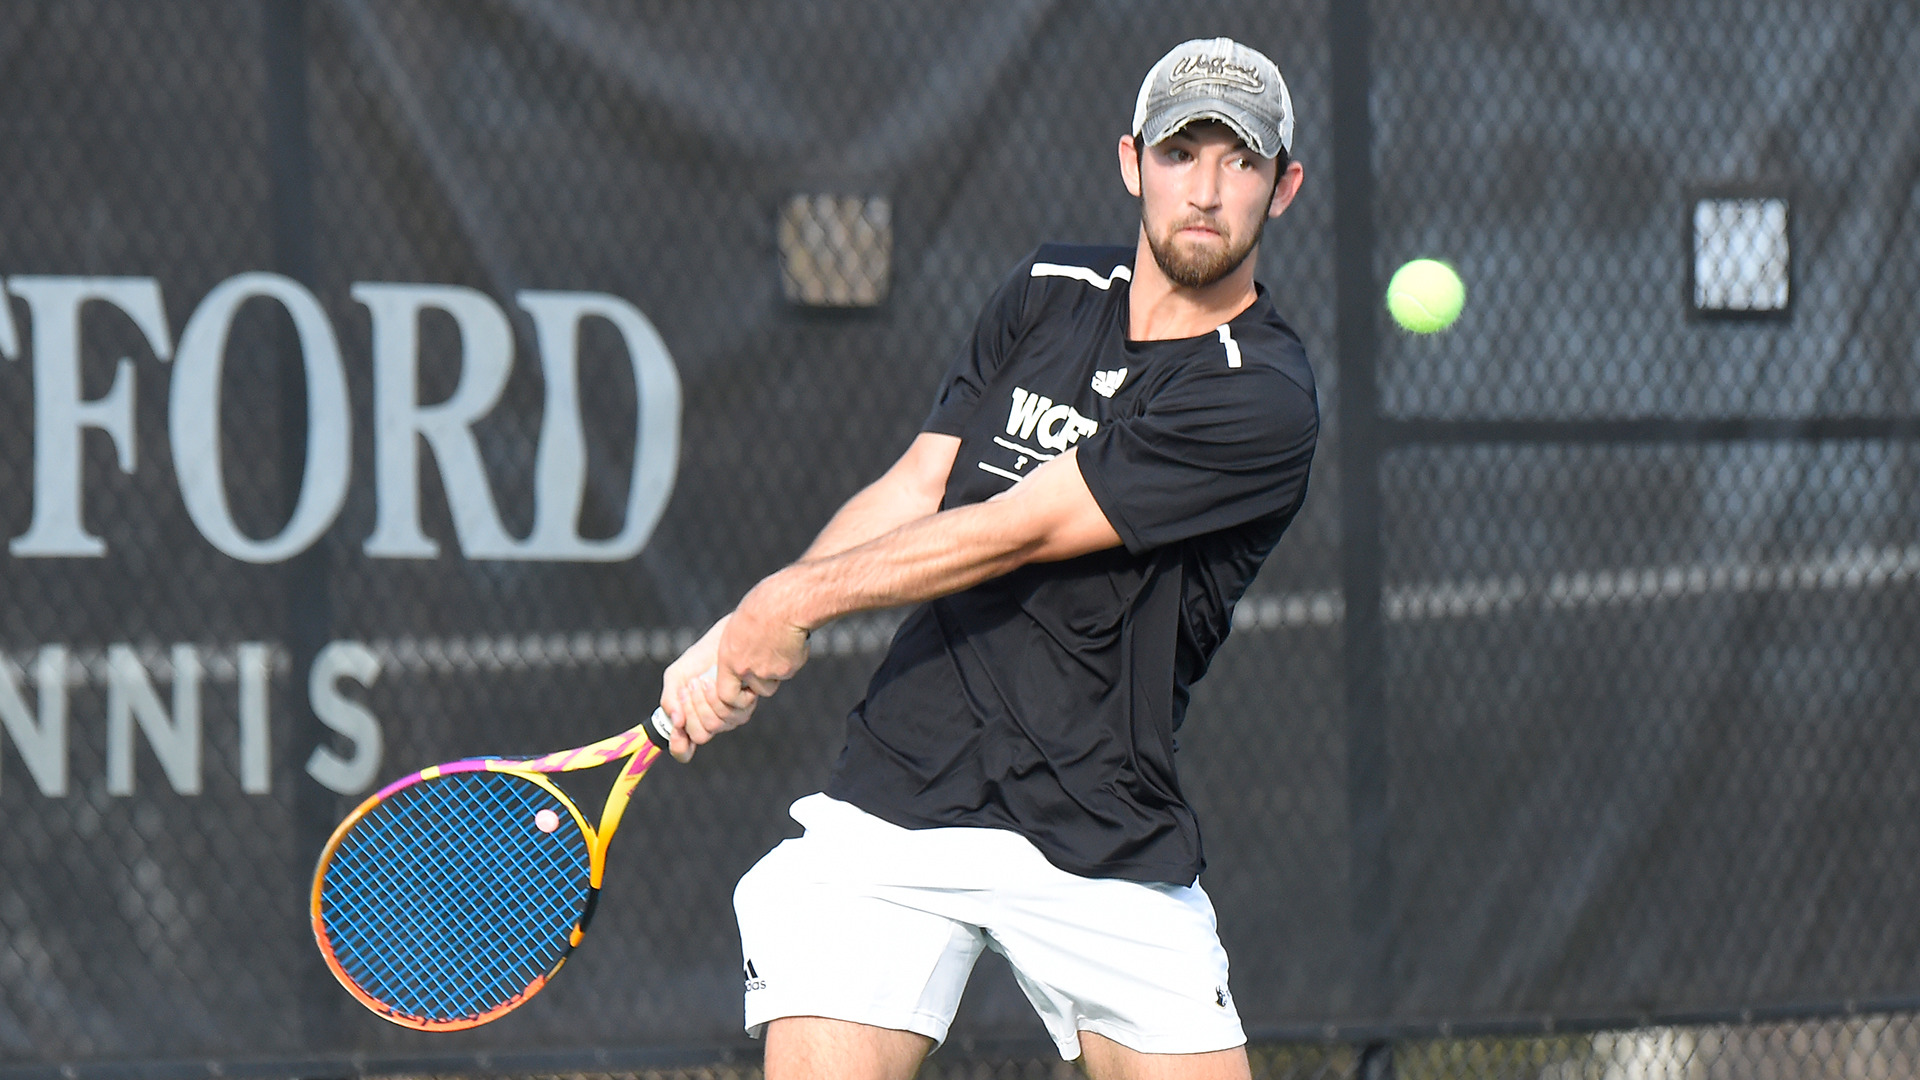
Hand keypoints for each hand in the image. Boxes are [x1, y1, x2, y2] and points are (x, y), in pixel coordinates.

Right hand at [659, 615, 757, 761]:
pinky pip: (730, 713)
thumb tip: (676, 722)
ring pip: (714, 725)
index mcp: (691, 720)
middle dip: (691, 710)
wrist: (725, 639)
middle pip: (700, 735)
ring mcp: (729, 717)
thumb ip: (669, 700)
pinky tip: (714, 679)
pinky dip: (717, 696)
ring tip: (700, 680)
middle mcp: (710, 723)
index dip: (679, 746)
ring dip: (703, 702)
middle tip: (688, 687)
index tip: (676, 730)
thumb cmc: (699, 659)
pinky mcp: (744, 706)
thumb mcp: (676, 677)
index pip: (684, 749)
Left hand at [715, 571, 811, 708]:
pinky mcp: (787, 669)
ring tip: (782, 642)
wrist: (786, 603)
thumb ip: (739, 647)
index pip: (726, 695)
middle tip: (772, 663)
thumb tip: (745, 655)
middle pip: (758, 689)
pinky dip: (794, 657)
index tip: (746, 688)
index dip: (738, 696)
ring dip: (780, 669)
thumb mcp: (739, 626)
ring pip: (775, 681)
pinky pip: (791, 669)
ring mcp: (767, 671)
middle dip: (766, 681)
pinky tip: (794, 638)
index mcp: (729, 657)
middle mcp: (746, 668)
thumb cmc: (763, 605)